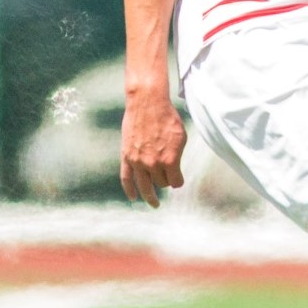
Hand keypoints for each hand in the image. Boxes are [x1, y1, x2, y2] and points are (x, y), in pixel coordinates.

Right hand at [120, 87, 185, 207]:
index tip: (178, 179)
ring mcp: (138, 161)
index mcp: (170, 160)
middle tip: (167, 175)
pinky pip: (126, 178)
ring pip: (145, 186)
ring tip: (154, 203)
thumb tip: (175, 172)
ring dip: (150, 196)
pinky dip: (130, 190)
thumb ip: (178, 157)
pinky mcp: (127, 157)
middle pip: (161, 183)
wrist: (147, 103)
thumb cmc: (167, 118)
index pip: (176, 182)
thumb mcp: (181, 137)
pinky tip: (134, 198)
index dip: (178, 181)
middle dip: (165, 180)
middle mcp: (153, 163)